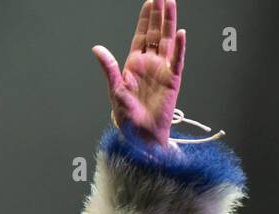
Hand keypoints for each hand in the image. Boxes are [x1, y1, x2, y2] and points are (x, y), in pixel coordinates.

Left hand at [92, 0, 185, 149]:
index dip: (146, 19)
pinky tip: (181, 33)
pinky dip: (180, 47)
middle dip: (159, 14)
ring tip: (171, 3)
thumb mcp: (115, 89)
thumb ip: (108, 68)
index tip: (150, 1)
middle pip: (156, 33)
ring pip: (168, 41)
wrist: (141, 135)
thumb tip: (97, 48)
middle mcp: (151, 64)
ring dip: (170, 23)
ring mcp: (163, 70)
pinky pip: (177, 60)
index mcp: (135, 64)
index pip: (142, 36)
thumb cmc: (127, 116)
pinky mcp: (173, 80)